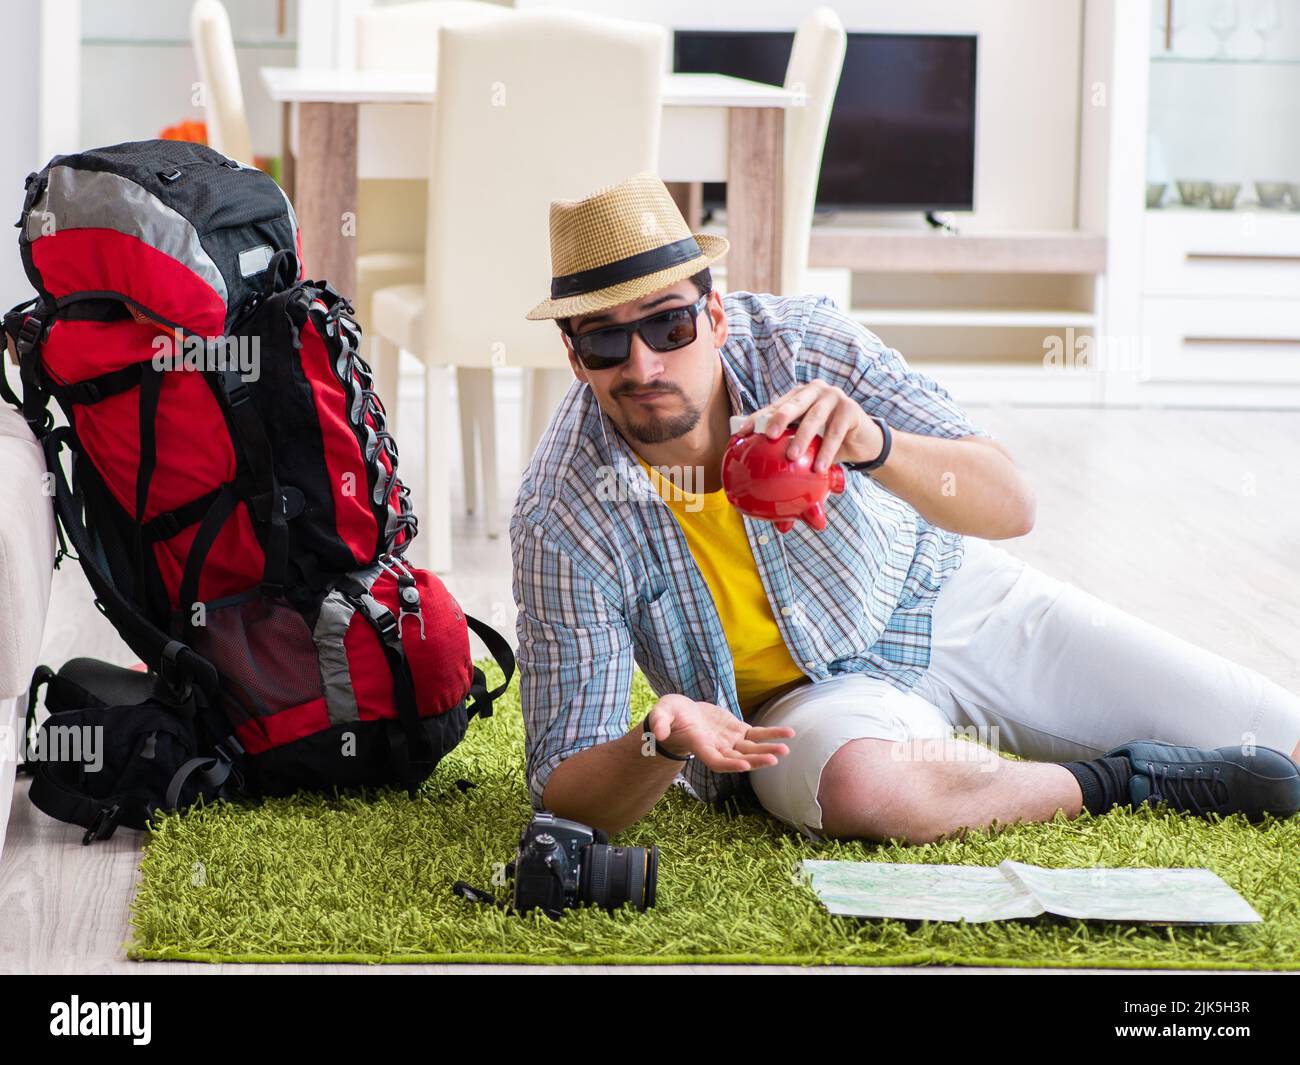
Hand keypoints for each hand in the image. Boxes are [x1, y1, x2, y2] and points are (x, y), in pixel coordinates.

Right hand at [644, 693, 794, 772]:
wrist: (681, 715)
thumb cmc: (669, 715)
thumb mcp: (661, 713)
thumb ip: (660, 722)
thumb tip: (659, 731)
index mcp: (701, 746)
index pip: (717, 761)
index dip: (730, 764)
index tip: (744, 764)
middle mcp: (718, 748)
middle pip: (739, 758)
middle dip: (757, 759)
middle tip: (775, 758)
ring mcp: (730, 741)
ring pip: (752, 748)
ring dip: (768, 749)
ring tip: (786, 749)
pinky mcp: (737, 731)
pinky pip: (758, 735)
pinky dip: (772, 734)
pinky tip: (788, 733)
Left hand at [733, 380, 883, 471]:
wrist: (862, 442)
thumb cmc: (828, 439)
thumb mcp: (807, 441)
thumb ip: (788, 445)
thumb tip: (759, 468)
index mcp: (798, 396)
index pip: (774, 406)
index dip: (758, 418)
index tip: (742, 433)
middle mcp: (814, 391)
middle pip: (793, 404)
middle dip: (779, 419)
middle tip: (769, 436)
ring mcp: (834, 397)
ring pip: (814, 416)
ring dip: (802, 437)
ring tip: (792, 456)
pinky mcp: (850, 409)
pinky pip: (836, 431)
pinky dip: (827, 450)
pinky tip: (820, 466)